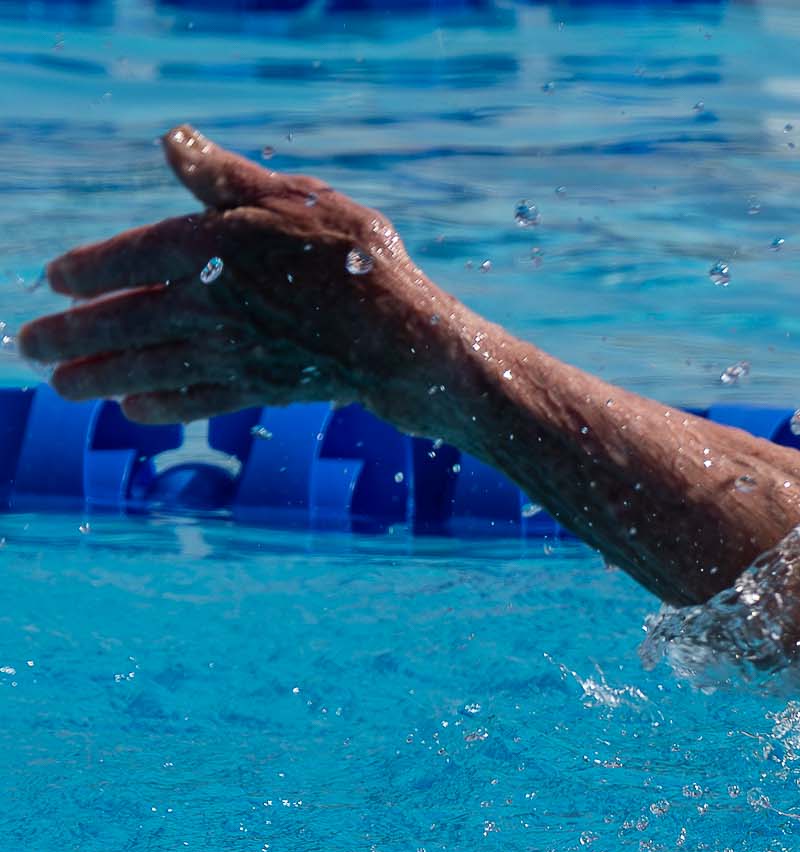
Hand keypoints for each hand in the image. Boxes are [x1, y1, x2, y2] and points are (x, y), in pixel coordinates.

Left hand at [18, 124, 454, 425]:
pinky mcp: (260, 388)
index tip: (56, 281)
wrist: (408, 341)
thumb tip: (172, 141)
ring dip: (96, 377)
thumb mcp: (295, 198)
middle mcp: (209, 306)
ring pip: (147, 366)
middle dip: (70, 337)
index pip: (127, 259)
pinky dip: (161, 405)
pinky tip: (133, 409)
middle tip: (30, 347)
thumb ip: (225, 177)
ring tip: (62, 388)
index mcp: (209, 248)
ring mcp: (232, 354)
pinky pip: (196, 399)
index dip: (85, 271)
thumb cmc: (360, 260)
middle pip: (121, 322)